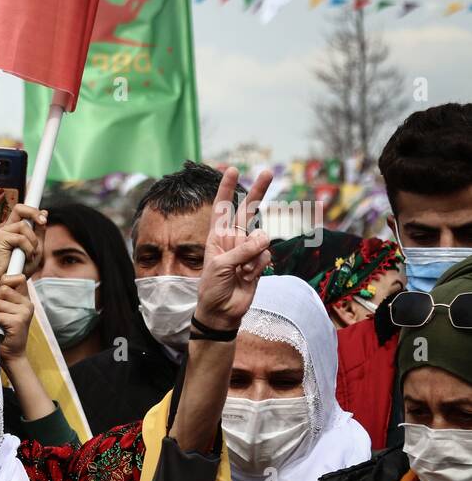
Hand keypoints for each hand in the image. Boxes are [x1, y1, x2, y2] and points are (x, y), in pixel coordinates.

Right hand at [0, 205, 44, 296]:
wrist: (10, 281)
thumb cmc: (20, 267)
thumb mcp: (36, 247)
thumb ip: (39, 232)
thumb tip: (44, 213)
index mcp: (14, 229)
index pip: (22, 211)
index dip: (33, 209)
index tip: (44, 216)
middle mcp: (8, 228)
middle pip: (19, 208)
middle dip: (33, 212)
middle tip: (43, 221)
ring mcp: (3, 233)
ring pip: (24, 226)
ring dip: (32, 241)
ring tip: (30, 254)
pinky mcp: (1, 239)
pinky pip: (21, 238)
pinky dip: (28, 248)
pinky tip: (25, 257)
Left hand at [0, 274, 33, 364]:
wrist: (10, 355)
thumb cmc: (1, 331)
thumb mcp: (2, 309)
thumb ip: (1, 293)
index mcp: (24, 299)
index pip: (18, 278)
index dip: (5, 281)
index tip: (1, 290)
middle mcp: (28, 304)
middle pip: (3, 289)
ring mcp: (25, 312)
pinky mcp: (19, 321)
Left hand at [192, 167, 272, 330]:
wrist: (222, 311)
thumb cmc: (213, 287)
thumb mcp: (221, 266)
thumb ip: (242, 251)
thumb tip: (265, 238)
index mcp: (217, 236)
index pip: (222, 207)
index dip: (226, 189)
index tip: (230, 169)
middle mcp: (233, 239)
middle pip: (248, 211)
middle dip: (257, 191)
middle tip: (267, 172)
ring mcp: (247, 250)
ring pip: (261, 240)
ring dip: (253, 256)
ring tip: (240, 272)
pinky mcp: (259, 262)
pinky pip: (266, 256)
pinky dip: (258, 267)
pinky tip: (247, 277)